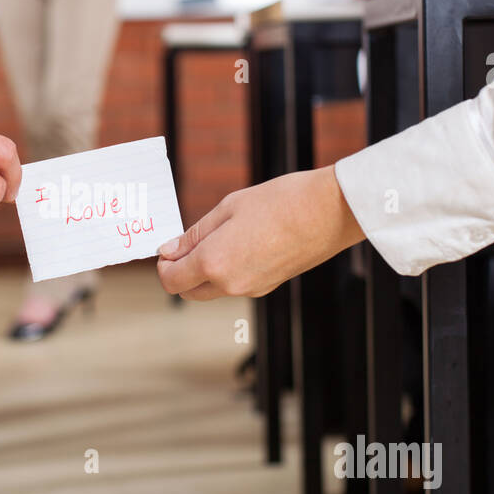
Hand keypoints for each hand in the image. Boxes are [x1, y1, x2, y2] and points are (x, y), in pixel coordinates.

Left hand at [156, 167, 365, 299]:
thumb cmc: (280, 202)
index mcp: (214, 263)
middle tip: (188, 243)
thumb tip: (169, 250)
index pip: (171, 281)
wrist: (329, 212)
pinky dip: (227, 272)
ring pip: (212, 291)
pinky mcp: (268, 286)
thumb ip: (195, 234)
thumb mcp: (228, 208)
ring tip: (218, 238)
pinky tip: (240, 245)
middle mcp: (231, 284)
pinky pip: (235, 285)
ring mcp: (252, 289)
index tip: (169, 247)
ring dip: (204, 272)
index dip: (163, 265)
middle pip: (189, 291)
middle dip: (181, 271)